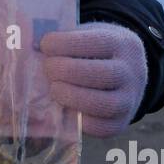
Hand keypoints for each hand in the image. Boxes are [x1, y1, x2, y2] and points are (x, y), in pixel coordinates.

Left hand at [40, 22, 147, 136]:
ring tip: (54, 88)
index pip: (95, 43)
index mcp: (123, 44)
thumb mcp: (90, 35)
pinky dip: (77, 120)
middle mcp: (132, 73)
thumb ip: (67, 39)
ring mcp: (129, 101)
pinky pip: (100, 128)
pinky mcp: (120, 123)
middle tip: (48, 68)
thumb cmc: (97, 52)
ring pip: (102, 103)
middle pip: (99, 74)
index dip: (65, 44)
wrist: (129, 72)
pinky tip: (63, 108)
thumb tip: (31, 46)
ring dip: (70, 96)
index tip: (45, 44)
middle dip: (65, 71)